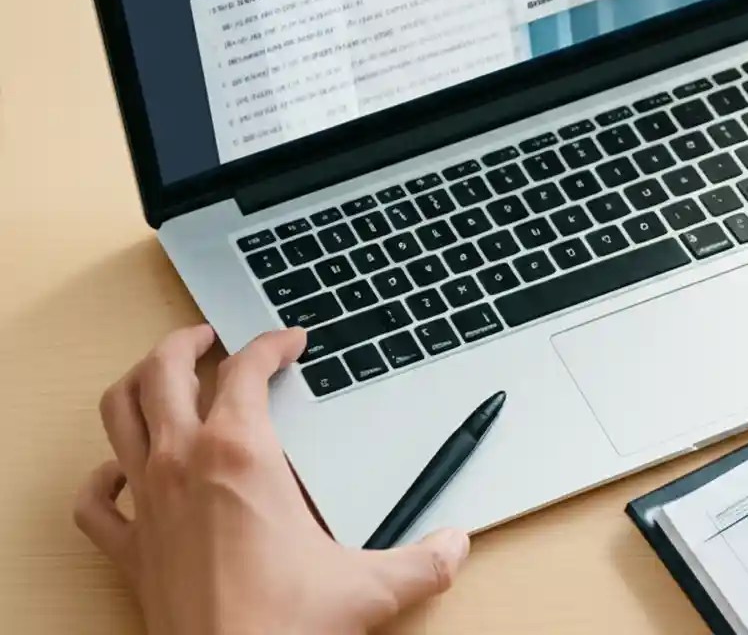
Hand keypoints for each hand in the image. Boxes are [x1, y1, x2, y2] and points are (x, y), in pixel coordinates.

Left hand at [73, 325, 469, 634]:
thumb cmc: (284, 625)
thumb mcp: (373, 585)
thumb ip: (426, 559)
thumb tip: (455, 544)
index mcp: (241, 454)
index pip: (247, 368)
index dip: (272, 344)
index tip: (289, 343)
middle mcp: (183, 464)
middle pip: (163, 370)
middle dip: (187, 342)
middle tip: (211, 338)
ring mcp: (147, 503)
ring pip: (118, 414)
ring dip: (136, 384)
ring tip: (158, 376)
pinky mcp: (128, 548)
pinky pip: (95, 500)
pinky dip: (101, 477)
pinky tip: (118, 472)